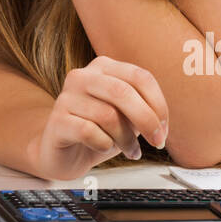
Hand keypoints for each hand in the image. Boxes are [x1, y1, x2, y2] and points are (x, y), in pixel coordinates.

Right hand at [34, 55, 168, 181]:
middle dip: (146, 120)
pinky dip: (104, 144)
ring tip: (129, 150)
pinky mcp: (57, 119)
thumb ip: (142, 110)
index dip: (158, 104)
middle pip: (123, 92)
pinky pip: (89, 131)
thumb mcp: (125, 117)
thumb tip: (159, 122)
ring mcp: (66, 96)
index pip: (139, 77)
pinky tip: (104, 148)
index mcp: (103, 68)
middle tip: (156, 142)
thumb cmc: (98, 132)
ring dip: (126, 139)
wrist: (62, 153)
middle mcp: (83, 76)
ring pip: (108, 115)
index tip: (164, 129)